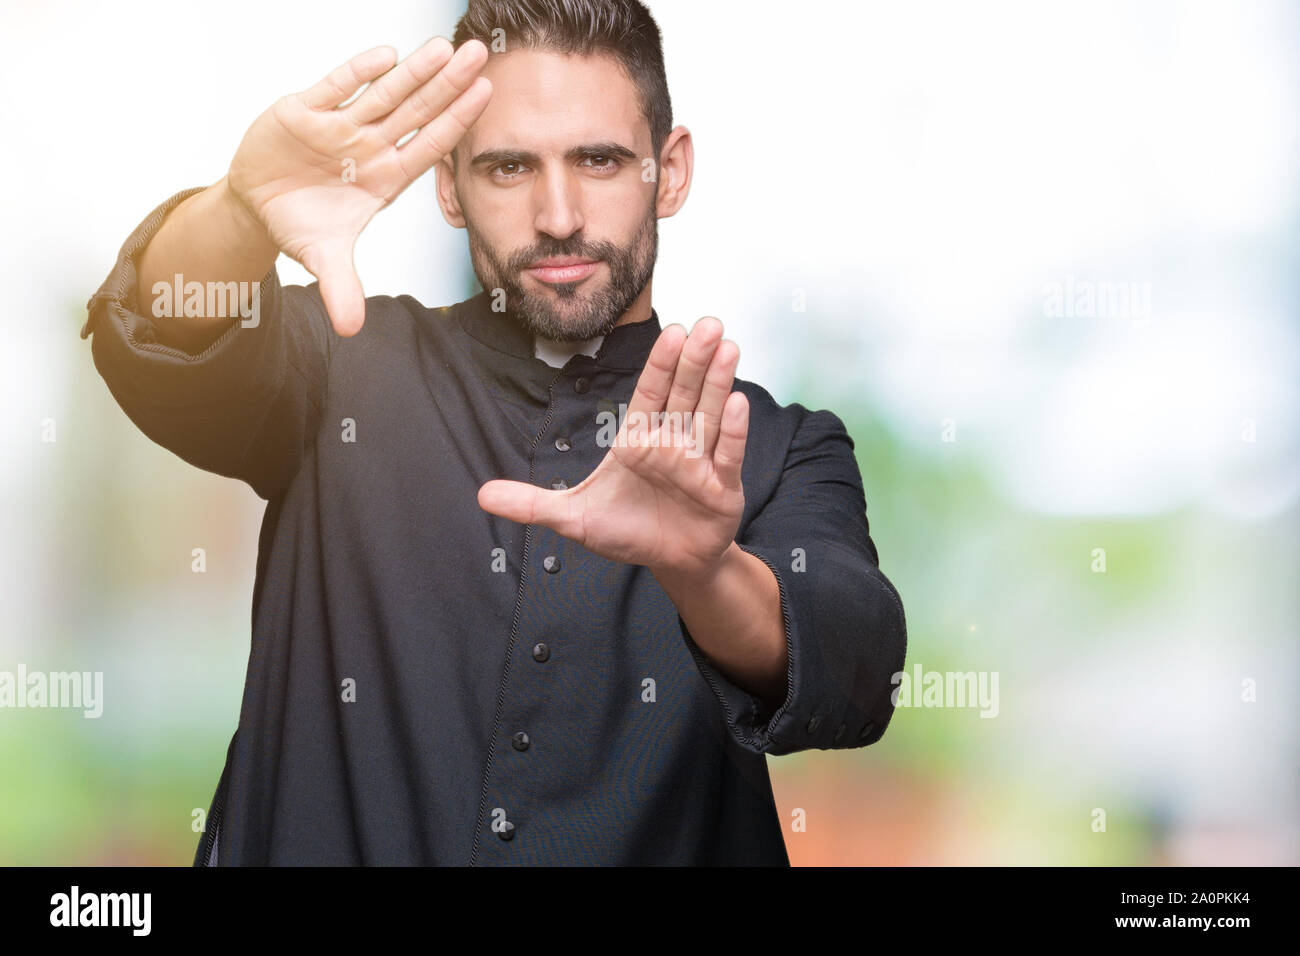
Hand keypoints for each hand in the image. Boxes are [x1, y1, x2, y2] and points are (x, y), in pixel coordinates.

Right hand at [226, 37, 492, 334]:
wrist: (257, 204)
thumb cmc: (301, 223)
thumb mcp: (322, 259)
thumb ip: (340, 288)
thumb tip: (350, 329)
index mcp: (383, 178)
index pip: (429, 146)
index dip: (456, 122)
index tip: (486, 96)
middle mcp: (368, 147)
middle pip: (416, 112)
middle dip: (448, 85)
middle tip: (482, 55)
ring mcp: (339, 126)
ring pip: (383, 94)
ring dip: (413, 72)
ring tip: (445, 48)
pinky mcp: (303, 110)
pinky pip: (334, 86)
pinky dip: (358, 72)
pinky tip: (387, 55)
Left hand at [477, 317, 749, 578]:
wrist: (671, 562)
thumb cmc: (627, 531)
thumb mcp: (574, 519)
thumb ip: (533, 504)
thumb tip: (483, 494)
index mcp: (639, 439)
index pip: (650, 394)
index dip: (661, 364)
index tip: (671, 332)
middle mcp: (672, 442)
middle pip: (684, 393)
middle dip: (695, 360)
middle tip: (707, 323)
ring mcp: (699, 461)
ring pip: (709, 414)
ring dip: (718, 381)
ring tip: (727, 346)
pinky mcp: (722, 486)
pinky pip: (727, 454)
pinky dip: (733, 431)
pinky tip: (738, 402)